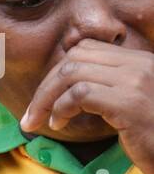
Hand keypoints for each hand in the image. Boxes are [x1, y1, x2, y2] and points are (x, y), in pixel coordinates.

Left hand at [19, 40, 153, 173]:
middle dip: (45, 86)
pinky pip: (80, 95)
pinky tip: (59, 125)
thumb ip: (107, 90)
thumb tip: (63, 90)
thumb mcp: (131, 107)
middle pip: (74, 58)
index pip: (86, 49)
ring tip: (41, 121)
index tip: (45, 97)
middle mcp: (141, 64)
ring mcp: (137, 81)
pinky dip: (60, 109)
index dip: (58, 72)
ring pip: (72, 74)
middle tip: (32, 114)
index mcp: (141, 61)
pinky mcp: (130, 103)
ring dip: (46, 99)